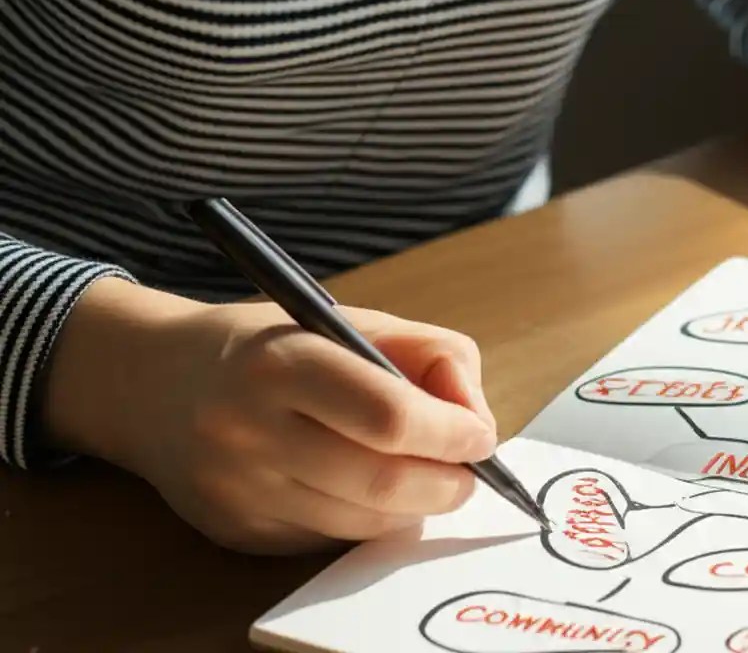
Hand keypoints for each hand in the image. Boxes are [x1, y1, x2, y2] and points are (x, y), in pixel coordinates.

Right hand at [45, 280, 496, 553]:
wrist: (155, 384)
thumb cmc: (273, 346)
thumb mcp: (349, 320)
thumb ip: (429, 354)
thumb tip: (476, 420)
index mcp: (282, 362)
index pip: (389, 415)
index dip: (452, 433)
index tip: (480, 436)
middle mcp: (250, 430)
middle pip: (382, 482)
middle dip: (447, 483)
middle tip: (467, 471)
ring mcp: (239, 490)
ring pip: (363, 522)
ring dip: (416, 507)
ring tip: (427, 477)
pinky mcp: (239, 532)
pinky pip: (332, 540)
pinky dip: (370, 519)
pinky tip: (368, 489)